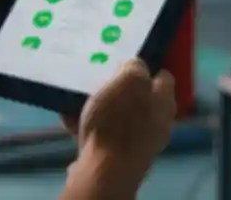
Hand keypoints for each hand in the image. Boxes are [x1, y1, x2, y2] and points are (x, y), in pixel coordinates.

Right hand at [60, 60, 175, 199]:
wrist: (103, 173)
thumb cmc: (117, 122)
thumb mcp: (128, 80)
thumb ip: (134, 68)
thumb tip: (134, 66)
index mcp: (163, 102)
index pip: (163, 76)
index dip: (146, 65)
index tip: (125, 58)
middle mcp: (156, 123)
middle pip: (139, 98)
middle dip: (118, 87)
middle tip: (99, 75)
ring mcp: (137, 143)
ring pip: (118, 115)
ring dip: (99, 105)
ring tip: (77, 96)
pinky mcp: (116, 157)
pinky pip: (101, 133)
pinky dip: (86, 124)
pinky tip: (67, 116)